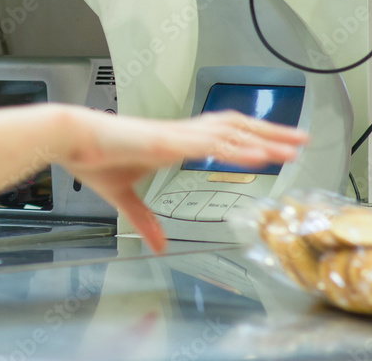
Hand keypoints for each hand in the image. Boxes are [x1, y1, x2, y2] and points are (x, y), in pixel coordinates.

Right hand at [56, 109, 309, 251]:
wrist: (69, 139)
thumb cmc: (91, 157)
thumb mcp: (123, 197)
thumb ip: (144, 220)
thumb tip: (157, 245)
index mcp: (171, 141)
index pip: (220, 134)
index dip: (249, 136)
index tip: (274, 145)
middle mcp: (179, 134)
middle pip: (235, 127)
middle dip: (270, 132)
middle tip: (301, 139)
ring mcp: (175, 135)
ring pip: (230, 132)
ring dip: (264, 138)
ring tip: (293, 146)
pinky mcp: (166, 141)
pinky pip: (209, 145)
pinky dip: (238, 149)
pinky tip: (261, 154)